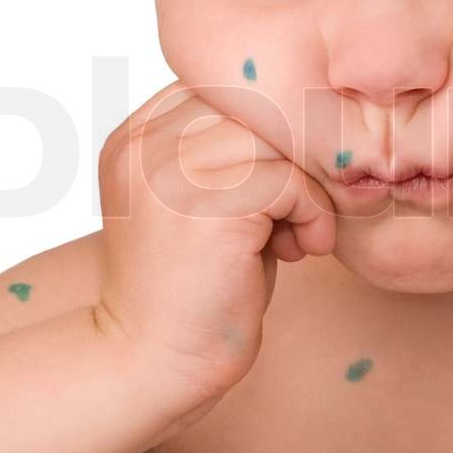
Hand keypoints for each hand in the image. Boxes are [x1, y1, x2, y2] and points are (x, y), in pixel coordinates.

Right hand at [95, 81, 336, 406]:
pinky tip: (299, 251)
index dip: (271, 129)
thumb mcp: (210, 205)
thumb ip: (238, 153)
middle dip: (295, 153)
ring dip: (306, 185)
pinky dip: (310, 214)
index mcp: (135, 137)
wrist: (155, 365)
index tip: (287, 183)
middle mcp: (141, 143)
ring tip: (300, 232)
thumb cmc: (199, 289)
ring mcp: (166, 170)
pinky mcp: (201, 204)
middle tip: (304, 208)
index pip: (223, 87)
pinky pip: (286, 180)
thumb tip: (317, 109)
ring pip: (274, 137)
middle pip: (251, 103)